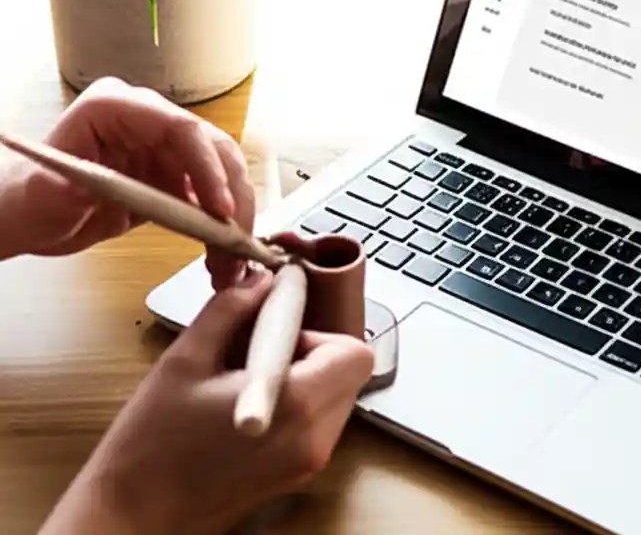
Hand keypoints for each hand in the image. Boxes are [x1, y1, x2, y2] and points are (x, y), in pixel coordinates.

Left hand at [0, 77, 254, 287]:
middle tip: (236, 241)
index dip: (208, 167)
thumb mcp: (43, 194)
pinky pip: (211, 199)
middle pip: (214, 151)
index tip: (218, 210)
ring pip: (223, 175)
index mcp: (116, 108)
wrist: (29, 218)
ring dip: (234, 218)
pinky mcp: (174, 176)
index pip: (180, 128)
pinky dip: (220, 229)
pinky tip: (221, 257)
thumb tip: (96, 187)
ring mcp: (164, 149)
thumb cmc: (26, 198)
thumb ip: (69, 187)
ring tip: (232, 260)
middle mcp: (148, 122)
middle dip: (231, 198)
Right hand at [40, 269, 374, 534]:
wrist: (134, 514)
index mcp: (294, 404)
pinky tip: (249, 405)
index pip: (354, 353)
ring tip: (249, 381)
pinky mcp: (299, 475)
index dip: (320, 333)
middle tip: (260, 354)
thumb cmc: (151, 444)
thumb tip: (260, 281)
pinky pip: (320, 424)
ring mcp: (310, 461)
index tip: (278, 331)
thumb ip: (230, 311)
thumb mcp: (185, 361)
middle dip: (315, 354)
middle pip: (352, 375)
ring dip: (308, 379)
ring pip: (338, 398)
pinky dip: (299, 405)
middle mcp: (314, 438)